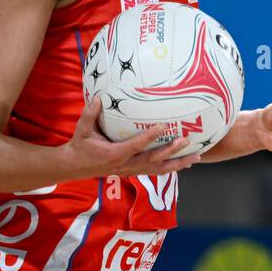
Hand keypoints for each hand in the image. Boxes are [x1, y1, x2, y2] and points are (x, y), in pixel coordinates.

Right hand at [63, 96, 200, 178]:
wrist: (76, 167)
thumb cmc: (81, 146)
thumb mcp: (82, 130)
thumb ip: (90, 115)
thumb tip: (98, 98)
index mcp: (115, 154)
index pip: (135, 145)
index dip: (149, 137)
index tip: (162, 126)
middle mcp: (126, 165)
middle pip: (153, 160)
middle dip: (171, 151)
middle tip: (187, 141)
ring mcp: (132, 170)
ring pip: (159, 169)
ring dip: (178, 163)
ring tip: (196, 156)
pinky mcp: (135, 172)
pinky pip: (157, 171)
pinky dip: (173, 168)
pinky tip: (187, 163)